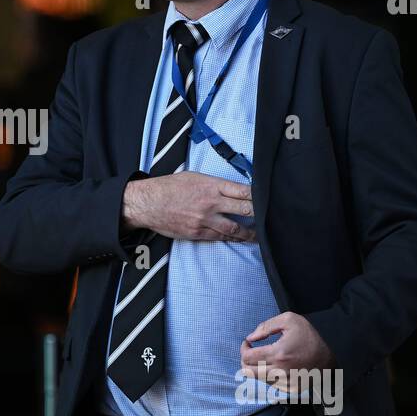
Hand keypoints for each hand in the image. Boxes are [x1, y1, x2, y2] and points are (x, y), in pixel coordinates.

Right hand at [122, 171, 255, 241]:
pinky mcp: (197, 233)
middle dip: (258, 214)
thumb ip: (213, 184)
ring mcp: (204, 220)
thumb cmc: (169, 187)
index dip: (257, 196)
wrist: (147, 203)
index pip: (243, 191)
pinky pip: (219, 237)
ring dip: (249, 233)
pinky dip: (231, 238)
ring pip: (234, 229)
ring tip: (258, 235)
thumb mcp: (193, 177)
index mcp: (211, 185)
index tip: (266, 199)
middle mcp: (211, 203)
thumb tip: (231, 190)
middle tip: (269, 218)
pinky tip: (238, 239)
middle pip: (244, 209)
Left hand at [239, 311, 335, 394]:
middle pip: (248, 372)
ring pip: (258, 379)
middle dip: (245, 360)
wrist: (331, 356)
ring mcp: (285, 383)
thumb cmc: (310, 336)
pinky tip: (274, 366)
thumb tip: (251, 337)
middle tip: (251, 351)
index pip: (247, 357)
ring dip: (255, 368)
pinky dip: (267, 376)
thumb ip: (266, 326)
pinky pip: (270, 385)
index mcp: (278, 354)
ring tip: (262, 358)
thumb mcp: (289, 320)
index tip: (248, 343)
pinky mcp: (291, 389)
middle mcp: (280, 371)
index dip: (243, 348)